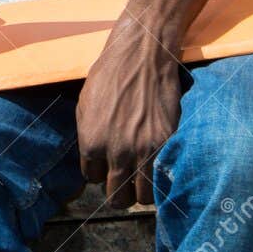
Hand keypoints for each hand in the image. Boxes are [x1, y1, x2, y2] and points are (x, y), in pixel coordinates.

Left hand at [76, 17, 182, 207]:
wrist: (142, 55)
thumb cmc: (110, 75)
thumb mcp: (84, 105)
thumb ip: (87, 136)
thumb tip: (92, 160)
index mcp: (91, 142)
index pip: (93, 178)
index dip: (101, 172)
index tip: (108, 166)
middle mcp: (116, 151)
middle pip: (117, 196)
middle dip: (119, 193)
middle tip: (126, 186)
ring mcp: (144, 149)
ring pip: (143, 196)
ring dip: (142, 193)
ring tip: (143, 183)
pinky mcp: (167, 143)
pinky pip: (164, 178)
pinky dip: (162, 180)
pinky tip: (159, 171)